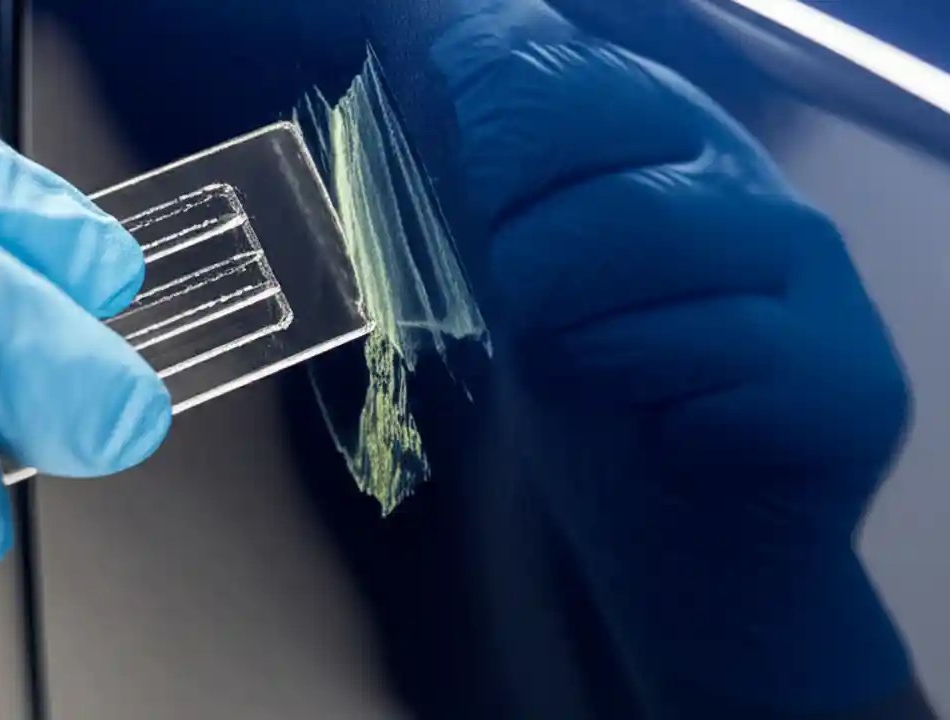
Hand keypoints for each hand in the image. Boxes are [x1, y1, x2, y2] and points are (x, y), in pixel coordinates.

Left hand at [433, 1, 913, 715]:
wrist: (691, 546)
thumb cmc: (603, 400)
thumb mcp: (526, 283)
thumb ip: (497, 182)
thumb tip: (445, 36)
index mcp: (670, 151)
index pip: (567, 76)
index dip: (491, 129)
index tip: (475, 201)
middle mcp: (754, 192)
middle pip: (598, 157)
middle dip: (524, 253)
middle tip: (532, 316)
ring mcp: (819, 284)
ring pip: (646, 239)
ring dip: (578, 332)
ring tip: (587, 373)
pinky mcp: (849, 384)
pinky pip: (716, 368)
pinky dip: (655, 413)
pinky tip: (667, 433)